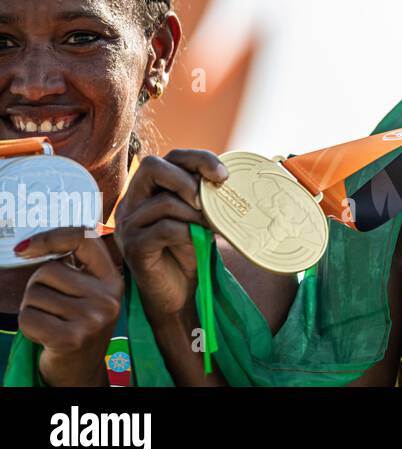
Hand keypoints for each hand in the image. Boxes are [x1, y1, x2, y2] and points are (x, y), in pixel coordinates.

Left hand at [15, 227, 123, 386]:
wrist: (80, 373)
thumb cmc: (76, 327)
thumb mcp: (86, 294)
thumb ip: (72, 268)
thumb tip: (28, 247)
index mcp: (112, 280)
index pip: (83, 239)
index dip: (51, 238)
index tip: (25, 248)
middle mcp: (108, 297)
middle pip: (48, 271)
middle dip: (36, 288)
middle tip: (49, 307)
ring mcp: (93, 318)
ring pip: (34, 295)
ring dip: (31, 309)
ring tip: (49, 322)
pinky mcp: (71, 338)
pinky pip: (28, 317)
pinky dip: (27, 327)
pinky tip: (44, 336)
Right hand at [113, 149, 226, 316]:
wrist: (179, 291)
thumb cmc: (189, 249)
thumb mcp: (198, 215)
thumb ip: (203, 195)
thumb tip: (226, 177)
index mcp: (148, 189)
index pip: (168, 157)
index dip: (197, 159)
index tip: (223, 175)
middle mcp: (132, 202)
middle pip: (152, 166)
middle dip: (186, 178)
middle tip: (207, 200)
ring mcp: (129, 224)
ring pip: (162, 202)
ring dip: (193, 213)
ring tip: (205, 227)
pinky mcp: (133, 247)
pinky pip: (163, 229)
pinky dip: (186, 231)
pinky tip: (196, 239)